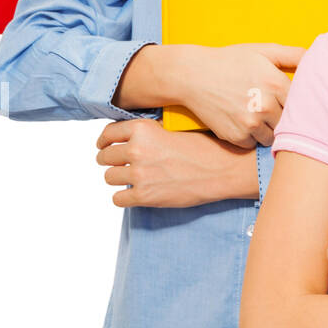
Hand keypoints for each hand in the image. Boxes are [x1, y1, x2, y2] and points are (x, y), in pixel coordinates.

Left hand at [95, 118, 256, 207]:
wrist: (223, 168)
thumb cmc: (204, 147)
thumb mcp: (174, 128)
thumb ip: (150, 131)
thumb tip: (131, 136)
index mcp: (143, 129)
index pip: (108, 134)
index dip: (104, 140)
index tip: (104, 145)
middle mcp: (137, 149)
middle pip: (104, 157)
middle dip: (110, 160)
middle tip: (119, 163)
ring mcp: (139, 174)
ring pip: (109, 177)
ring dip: (118, 177)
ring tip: (131, 177)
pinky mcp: (144, 196)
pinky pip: (117, 198)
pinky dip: (124, 196)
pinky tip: (136, 192)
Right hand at [163, 42, 302, 146]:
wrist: (193, 75)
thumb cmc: (231, 61)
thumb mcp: (264, 51)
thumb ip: (293, 55)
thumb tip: (317, 59)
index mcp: (276, 83)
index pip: (303, 103)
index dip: (299, 103)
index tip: (295, 102)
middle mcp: (265, 106)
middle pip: (289, 122)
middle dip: (284, 117)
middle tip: (272, 108)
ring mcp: (250, 123)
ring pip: (274, 136)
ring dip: (269, 129)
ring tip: (257, 114)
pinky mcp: (236, 137)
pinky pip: (254, 144)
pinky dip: (251, 136)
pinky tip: (243, 121)